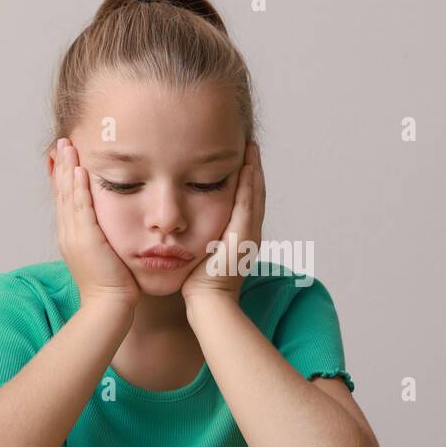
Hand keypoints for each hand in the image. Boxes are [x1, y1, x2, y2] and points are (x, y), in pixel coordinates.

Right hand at [49, 137, 139, 307]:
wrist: (110, 305)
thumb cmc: (115, 285)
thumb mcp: (106, 255)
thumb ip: (104, 239)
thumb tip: (110, 228)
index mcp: (72, 236)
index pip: (66, 200)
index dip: (64, 178)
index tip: (65, 157)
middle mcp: (68, 233)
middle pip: (62, 192)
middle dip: (62, 166)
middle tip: (61, 142)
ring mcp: (74, 235)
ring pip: (68, 195)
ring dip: (68, 169)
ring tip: (68, 146)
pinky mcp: (85, 239)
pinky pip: (80, 207)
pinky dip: (79, 187)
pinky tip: (80, 170)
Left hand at [182, 141, 264, 304]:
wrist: (208, 302)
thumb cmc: (199, 283)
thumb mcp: (203, 253)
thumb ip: (203, 236)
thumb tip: (190, 223)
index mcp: (242, 236)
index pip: (247, 200)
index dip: (248, 178)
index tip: (243, 157)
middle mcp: (251, 232)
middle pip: (256, 193)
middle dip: (254, 168)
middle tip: (251, 144)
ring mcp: (250, 234)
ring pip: (255, 195)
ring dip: (254, 170)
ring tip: (251, 148)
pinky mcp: (244, 236)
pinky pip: (247, 204)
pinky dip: (249, 184)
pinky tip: (246, 167)